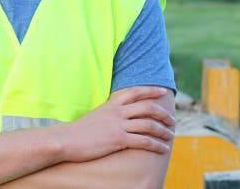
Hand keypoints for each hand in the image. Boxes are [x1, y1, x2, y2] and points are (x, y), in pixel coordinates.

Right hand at [57, 86, 175, 162]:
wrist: (67, 140)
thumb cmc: (80, 130)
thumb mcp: (97, 115)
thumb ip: (110, 112)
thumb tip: (120, 115)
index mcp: (111, 104)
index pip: (135, 92)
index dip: (151, 90)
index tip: (162, 92)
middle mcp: (117, 112)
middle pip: (147, 107)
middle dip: (163, 113)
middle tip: (172, 120)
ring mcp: (118, 125)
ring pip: (148, 124)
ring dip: (163, 130)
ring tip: (170, 136)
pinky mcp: (118, 139)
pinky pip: (143, 141)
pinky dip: (156, 144)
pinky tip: (163, 148)